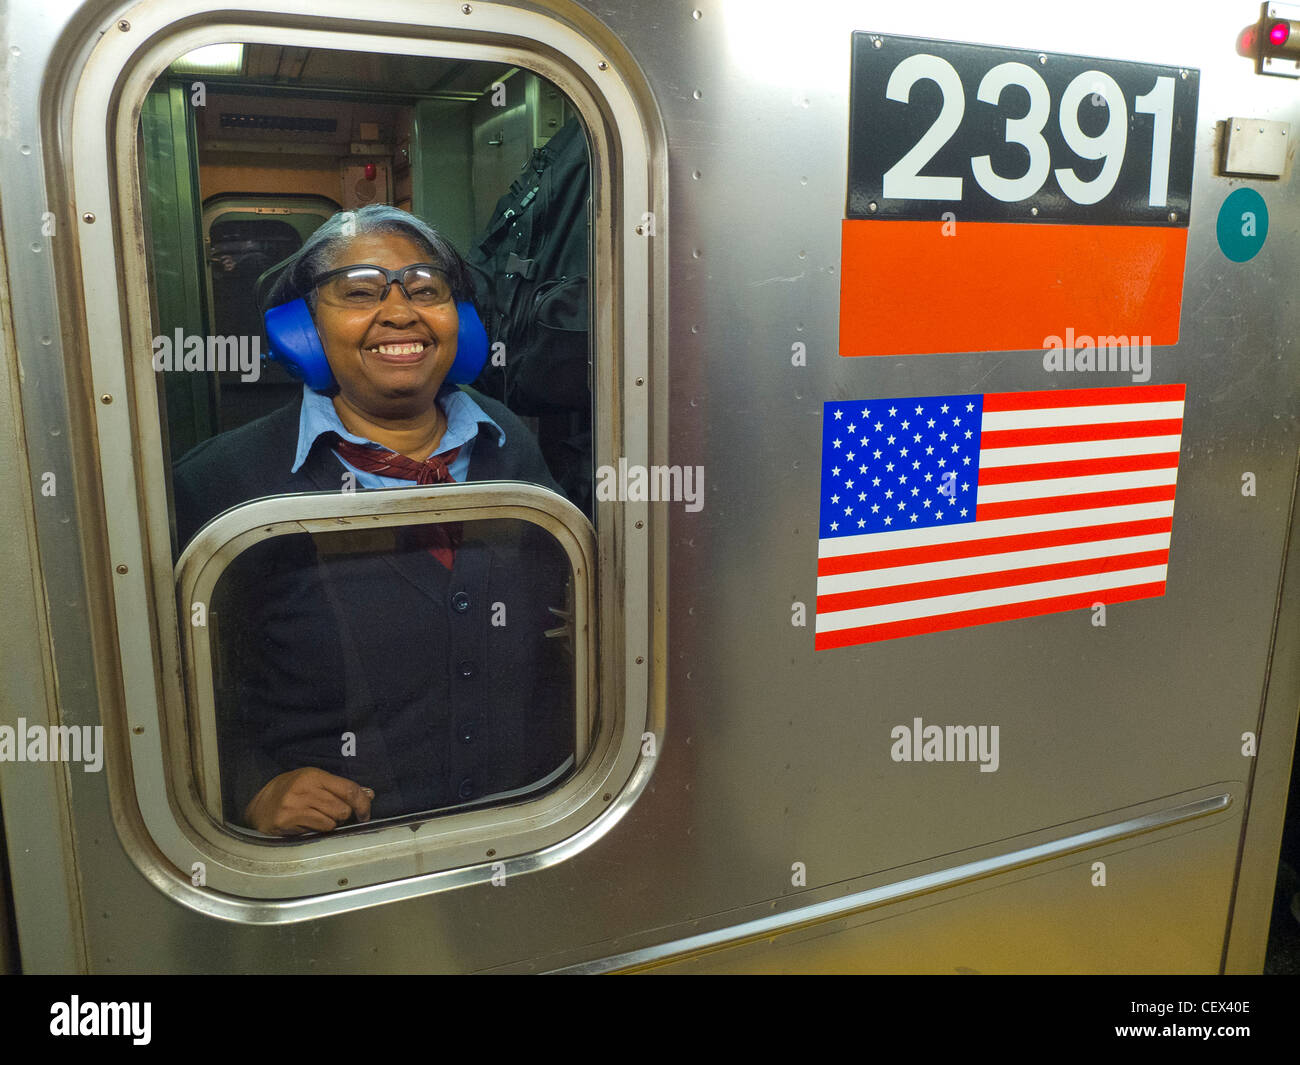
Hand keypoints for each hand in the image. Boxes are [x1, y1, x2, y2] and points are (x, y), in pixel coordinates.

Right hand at [244, 768, 373, 835]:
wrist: (259, 806)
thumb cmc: (291, 793)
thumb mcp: (314, 783)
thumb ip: (340, 789)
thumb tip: (369, 795)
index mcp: (314, 775)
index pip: (349, 789)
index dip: (363, 803)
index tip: (365, 814)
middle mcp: (304, 788)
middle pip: (343, 809)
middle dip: (343, 816)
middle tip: (332, 815)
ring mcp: (294, 805)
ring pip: (332, 821)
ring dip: (330, 824)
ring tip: (317, 819)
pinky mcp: (287, 821)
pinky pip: (318, 830)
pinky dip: (318, 830)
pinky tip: (307, 825)